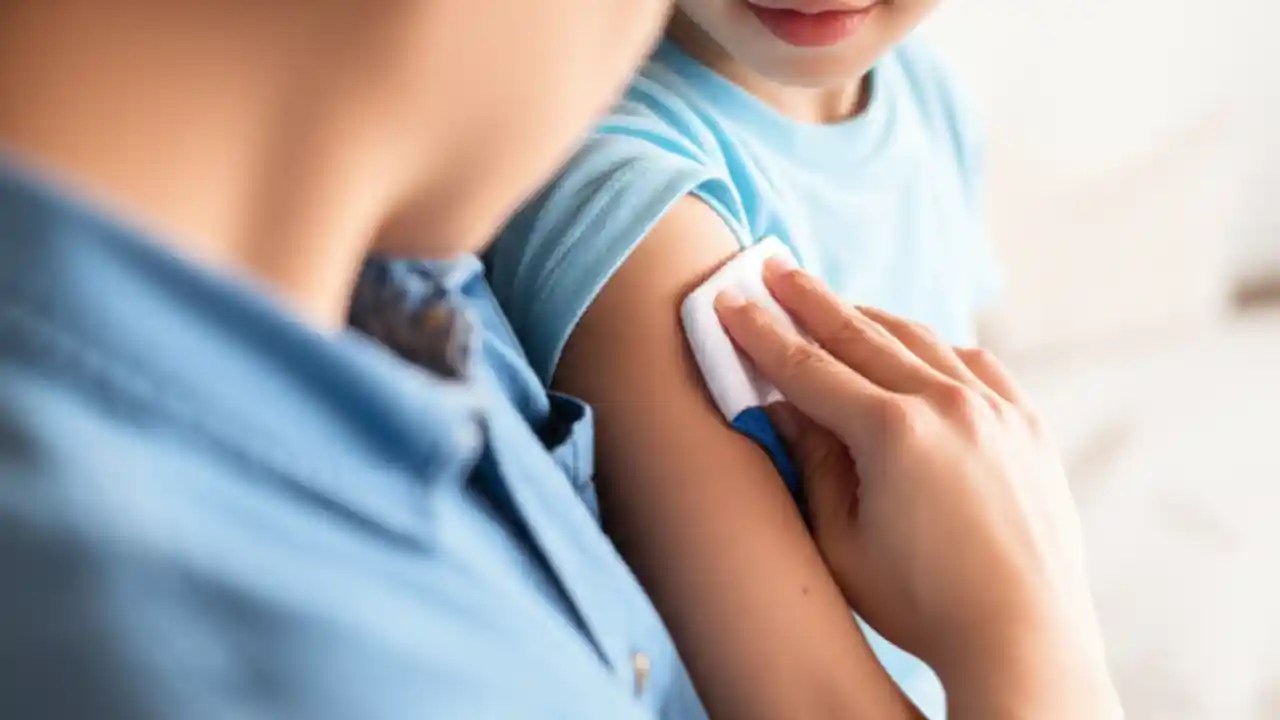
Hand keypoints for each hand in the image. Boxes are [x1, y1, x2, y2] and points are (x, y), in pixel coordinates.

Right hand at [715, 261, 1120, 718]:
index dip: (760, 334)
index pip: (807, 368)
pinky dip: (934, 349)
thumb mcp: (842, 541)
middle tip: (772, 266)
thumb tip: (787, 409)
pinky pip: (973, 363)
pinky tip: (913, 348)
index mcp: (893, 432)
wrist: (1023, 636)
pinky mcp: (1028, 424)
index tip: (730, 300)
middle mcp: (948, 404)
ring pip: (919, 339)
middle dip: (808, 299)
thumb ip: (814, 464)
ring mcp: (997, 408)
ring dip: (868, 316)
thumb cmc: (923, 605)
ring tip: (832, 302)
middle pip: (860, 334)